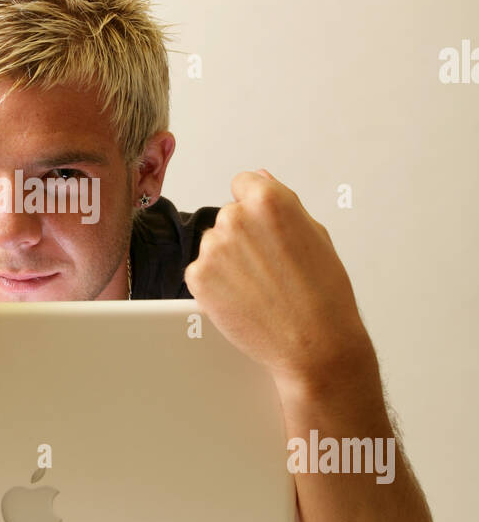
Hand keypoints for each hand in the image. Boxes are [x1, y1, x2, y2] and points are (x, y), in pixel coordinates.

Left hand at [184, 169, 374, 395]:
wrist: (314, 344)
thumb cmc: (324, 293)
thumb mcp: (315, 233)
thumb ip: (283, 201)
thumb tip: (260, 177)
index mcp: (267, 199)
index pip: (243, 183)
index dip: (256, 208)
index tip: (265, 230)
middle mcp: (235, 217)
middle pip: (228, 216)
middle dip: (243, 237)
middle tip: (270, 268)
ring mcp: (213, 248)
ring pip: (214, 245)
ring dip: (228, 261)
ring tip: (259, 288)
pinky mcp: (197, 278)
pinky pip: (201, 272)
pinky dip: (215, 285)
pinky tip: (243, 300)